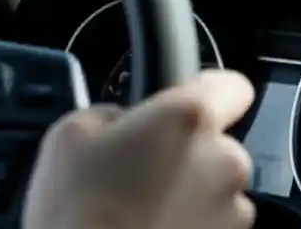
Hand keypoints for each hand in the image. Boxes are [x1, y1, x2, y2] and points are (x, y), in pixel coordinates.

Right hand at [22, 69, 255, 228]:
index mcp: (187, 119)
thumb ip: (111, 114)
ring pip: (213, 186)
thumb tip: (123, 123)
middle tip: (134, 168)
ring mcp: (232, 212)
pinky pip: (210, 223)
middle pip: (215, 142)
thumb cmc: (77, 212)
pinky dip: (186, 224)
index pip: (229, 85)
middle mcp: (223, 161)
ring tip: (136, 208)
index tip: (178, 104)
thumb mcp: (68, 133)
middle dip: (181, 151)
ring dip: (185, 191)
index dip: (202, 91)